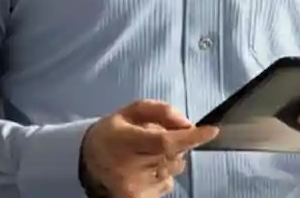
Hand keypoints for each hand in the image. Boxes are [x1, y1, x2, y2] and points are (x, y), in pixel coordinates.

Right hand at [80, 99, 218, 196]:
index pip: (165, 142)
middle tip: (158, 138)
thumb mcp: (130, 112)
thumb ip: (159, 111)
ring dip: (170, 159)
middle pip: (174, 155)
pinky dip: (164, 174)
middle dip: (179, 143)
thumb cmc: (113, 132)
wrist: (88, 161)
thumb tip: (187, 123)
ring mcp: (135, 188)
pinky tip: (145, 169)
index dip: (191, 138)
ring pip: (175, 169)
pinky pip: (168, 183)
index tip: (211, 131)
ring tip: (147, 154)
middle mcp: (129, 168)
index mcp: (125, 142)